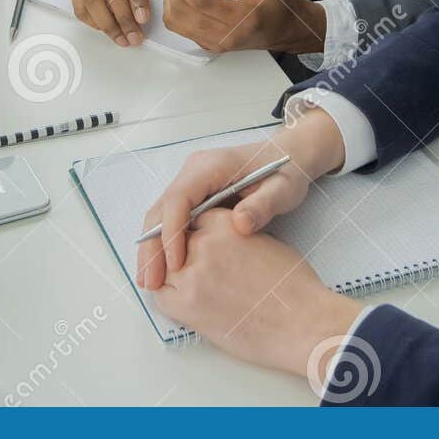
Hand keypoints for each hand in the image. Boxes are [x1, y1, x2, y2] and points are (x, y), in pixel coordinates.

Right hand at [136, 106, 345, 289]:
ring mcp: (191, 182)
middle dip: (152, 246)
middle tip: (149, 281)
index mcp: (211, 166)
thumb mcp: (282, 189)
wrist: (289, 156)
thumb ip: (262, 205)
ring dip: (153, 248)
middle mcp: (193, 172)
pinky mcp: (194, 195)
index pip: (178, 198)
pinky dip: (164, 244)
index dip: (172, 232)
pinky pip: (171, 219)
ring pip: (161, 216)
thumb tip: (240, 224)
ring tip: (150, 282)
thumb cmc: (286, 171)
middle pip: (161, 209)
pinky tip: (164, 269)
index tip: (175, 264)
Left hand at [155, 208, 361, 382]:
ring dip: (171, 275)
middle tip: (189, 266)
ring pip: (164, 268)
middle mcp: (204, 244)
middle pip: (175, 241)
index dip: (194, 232)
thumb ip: (235, 235)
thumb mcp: (264, 242)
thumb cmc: (293, 286)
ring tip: (188, 286)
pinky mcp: (187, 306)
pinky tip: (183, 301)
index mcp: (225, 224)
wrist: (302, 323)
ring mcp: (192, 275)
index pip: (193, 218)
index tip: (195, 242)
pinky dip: (166, 297)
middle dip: (180, 252)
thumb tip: (221, 241)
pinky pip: (161, 296)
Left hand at [156, 0, 325, 55]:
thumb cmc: (281, 1)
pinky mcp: (212, 47)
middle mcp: (227, 36)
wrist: (289, 29)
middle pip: (181, 15)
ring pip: (177, 25)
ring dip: (172, 0)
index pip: (199, 1)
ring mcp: (218, 44)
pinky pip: (184, 30)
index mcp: (242, 18)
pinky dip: (177, 11)